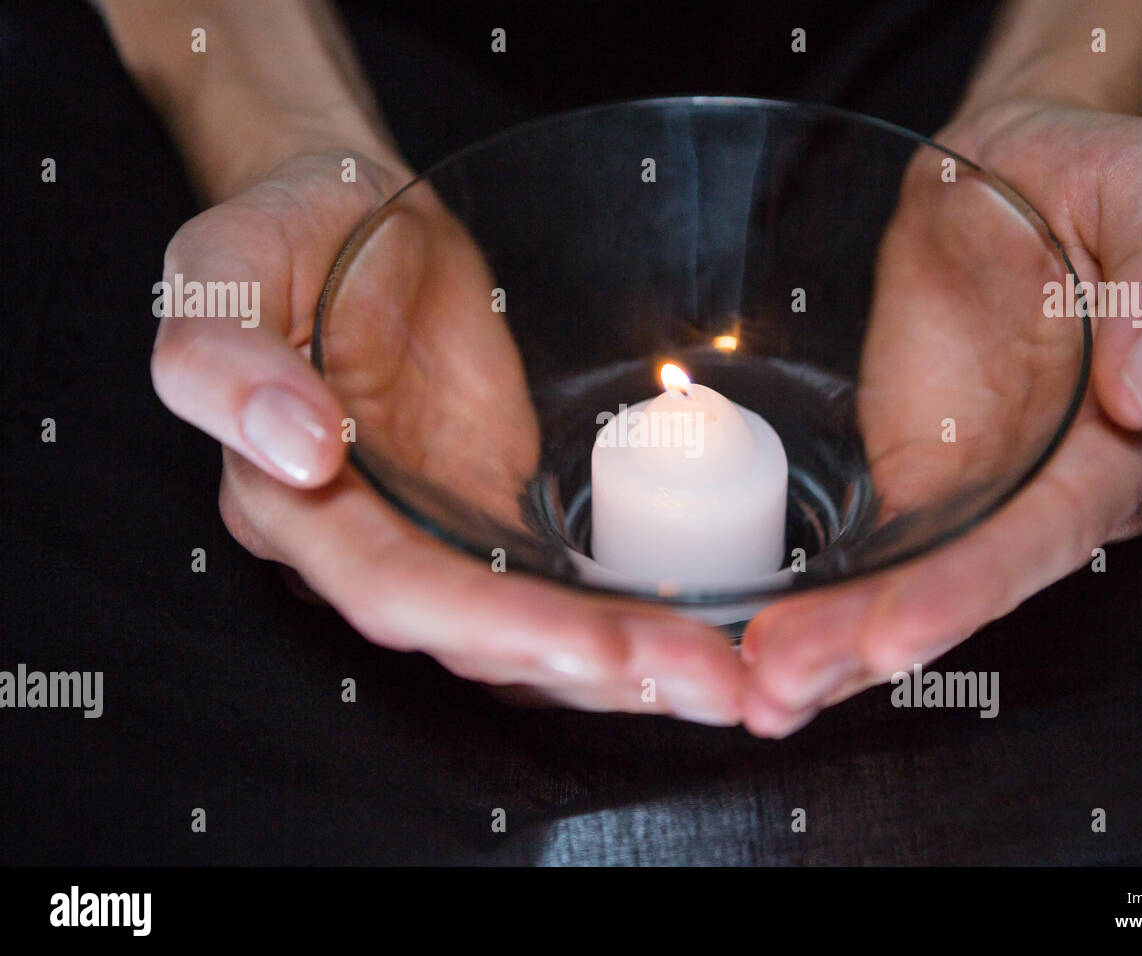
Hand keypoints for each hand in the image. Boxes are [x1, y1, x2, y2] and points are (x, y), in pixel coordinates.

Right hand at [152, 151, 746, 724]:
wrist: (356, 215)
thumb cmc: (286, 232)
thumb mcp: (225, 268)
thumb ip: (223, 359)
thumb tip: (296, 451)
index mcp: (295, 504)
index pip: (397, 592)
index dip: (496, 630)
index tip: (599, 646)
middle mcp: (372, 543)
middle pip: (480, 639)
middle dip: (592, 666)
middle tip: (708, 682)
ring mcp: (444, 535)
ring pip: (528, 635)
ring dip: (625, 667)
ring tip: (723, 681)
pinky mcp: (498, 514)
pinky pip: (558, 591)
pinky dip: (623, 622)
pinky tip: (693, 638)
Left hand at [740, 98, 1141, 735]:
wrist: (1000, 170)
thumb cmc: (1080, 172)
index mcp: (1131, 426)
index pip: (1048, 530)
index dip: (967, 588)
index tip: (889, 634)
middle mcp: (1060, 481)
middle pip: (973, 583)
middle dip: (878, 641)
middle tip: (783, 682)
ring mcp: (988, 489)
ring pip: (922, 586)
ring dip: (841, 648)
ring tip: (762, 687)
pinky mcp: (926, 478)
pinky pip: (884, 556)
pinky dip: (833, 606)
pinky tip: (777, 646)